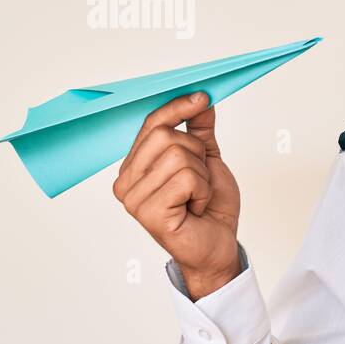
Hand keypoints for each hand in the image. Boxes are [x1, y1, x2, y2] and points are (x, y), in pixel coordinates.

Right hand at [112, 91, 241, 299]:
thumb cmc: (209, 209)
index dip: (177, 107)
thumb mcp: (207, 161)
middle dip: (197, 153)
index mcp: (135, 166)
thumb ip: (200, 130)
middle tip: (201, 179)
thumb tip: (200, 97)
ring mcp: (133, 198)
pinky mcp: (147, 212)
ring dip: (202, 177)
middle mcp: (125, 181)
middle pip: (166, 136)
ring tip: (197, 197)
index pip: (152, 124)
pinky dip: (202, 191)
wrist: (218, 247)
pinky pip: (185, 179)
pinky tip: (196, 208)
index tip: (202, 96)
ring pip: (179, 156)